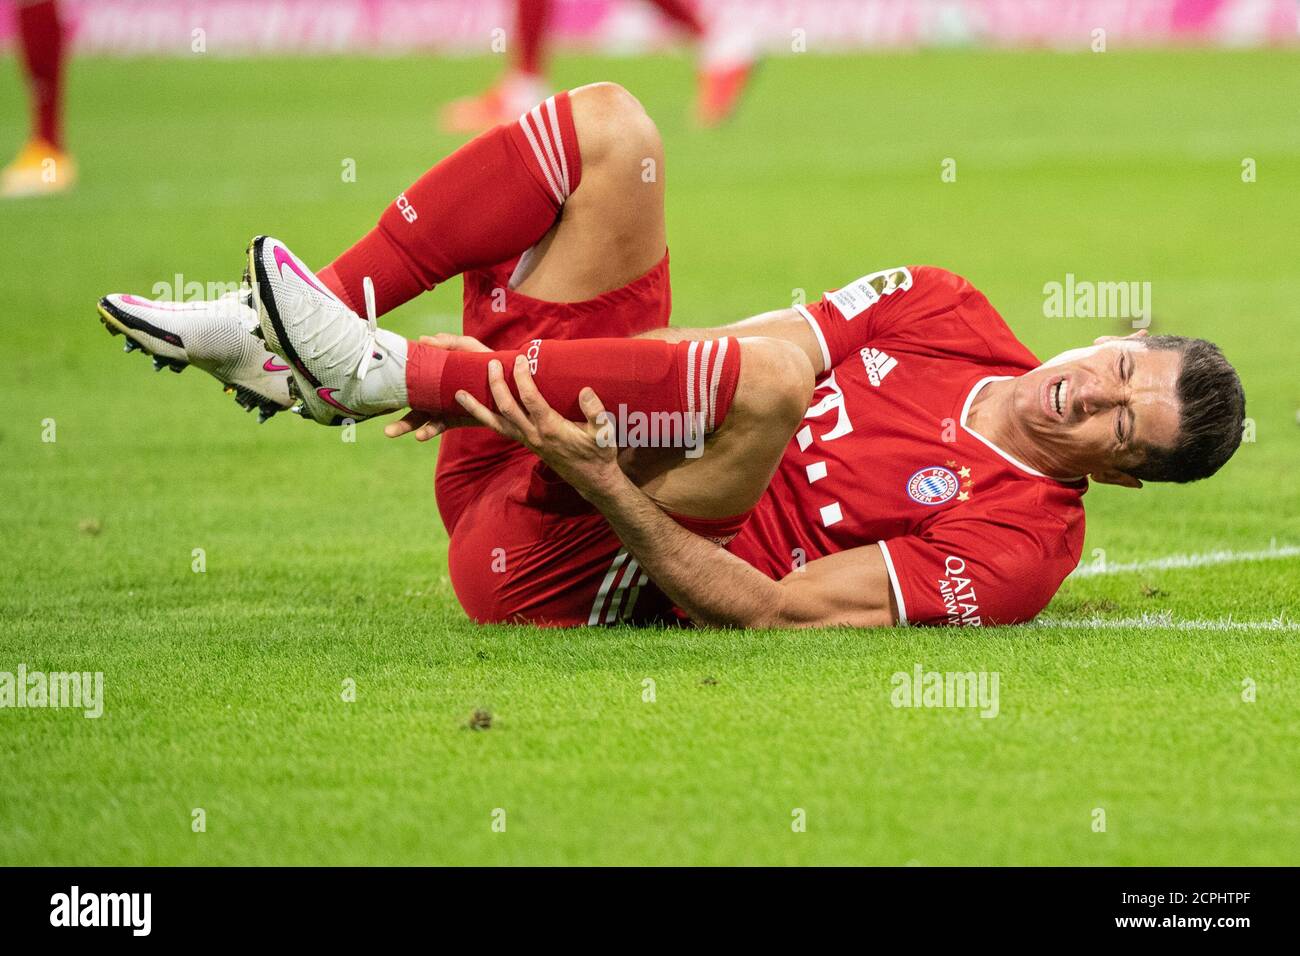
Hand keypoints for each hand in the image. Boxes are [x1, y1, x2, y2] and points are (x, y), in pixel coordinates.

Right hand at [384, 333, 488, 440]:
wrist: (511, 381)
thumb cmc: (489, 363)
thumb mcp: (471, 349)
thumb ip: (452, 343)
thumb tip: (425, 339)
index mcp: (434, 379)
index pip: (411, 383)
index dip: (396, 385)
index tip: (378, 388)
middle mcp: (435, 396)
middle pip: (411, 406)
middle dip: (398, 420)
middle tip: (385, 429)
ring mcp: (444, 408)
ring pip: (420, 420)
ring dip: (406, 427)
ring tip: (391, 432)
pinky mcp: (456, 418)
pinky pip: (439, 425)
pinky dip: (428, 430)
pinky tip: (420, 435)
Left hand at [454, 354, 622, 499]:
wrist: (591, 479)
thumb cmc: (598, 454)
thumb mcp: (604, 433)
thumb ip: (596, 412)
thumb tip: (585, 391)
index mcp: (551, 428)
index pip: (530, 400)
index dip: (523, 379)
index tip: (520, 359)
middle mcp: (533, 434)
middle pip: (506, 408)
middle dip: (497, 384)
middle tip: (491, 363)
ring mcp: (526, 440)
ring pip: (495, 423)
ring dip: (477, 408)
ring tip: (459, 394)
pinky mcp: (525, 443)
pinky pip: (500, 430)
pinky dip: (486, 418)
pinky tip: (476, 409)